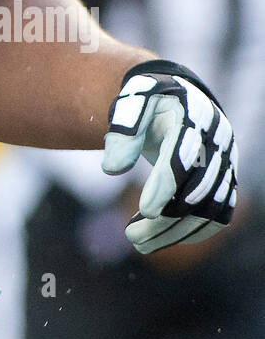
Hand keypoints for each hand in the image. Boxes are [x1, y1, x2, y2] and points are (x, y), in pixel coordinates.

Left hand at [102, 59, 236, 253]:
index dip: (166, 184)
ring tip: (140, 243)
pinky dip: (196, 231)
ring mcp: (226, 162)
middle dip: (167, 217)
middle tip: (132, 236)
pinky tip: (165, 239)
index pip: (185, 156)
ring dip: (177, 231)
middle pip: (198, 189)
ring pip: (209, 208)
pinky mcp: (225, 179)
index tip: (145, 210)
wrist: (177, 94)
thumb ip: (123, 129)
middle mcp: (217, 141)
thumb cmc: (150, 98)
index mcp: (194, 116)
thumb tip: (112, 169)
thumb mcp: (133, 101)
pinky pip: (220, 212)